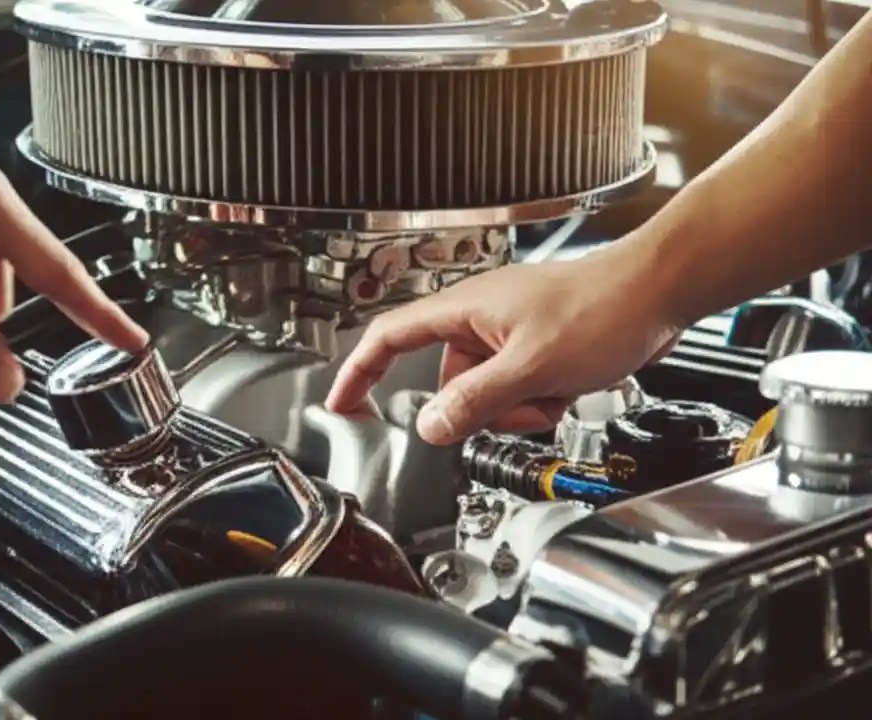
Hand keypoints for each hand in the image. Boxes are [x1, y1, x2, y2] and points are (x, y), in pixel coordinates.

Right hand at [325, 241, 683, 444]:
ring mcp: (510, 334)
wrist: (660, 289)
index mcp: (464, 310)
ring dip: (518, 406)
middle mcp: (480, 320)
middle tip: (520, 404)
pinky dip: (540, 399)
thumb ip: (475, 401)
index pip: (389, 339)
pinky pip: (519, 390)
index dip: (358, 372)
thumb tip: (431, 428)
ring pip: (487, 393)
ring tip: (554, 390)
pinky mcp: (537, 347)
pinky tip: (569, 386)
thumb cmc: (603, 305)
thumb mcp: (532, 366)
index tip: (342, 404)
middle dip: (481, 408)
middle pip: (449, 383)